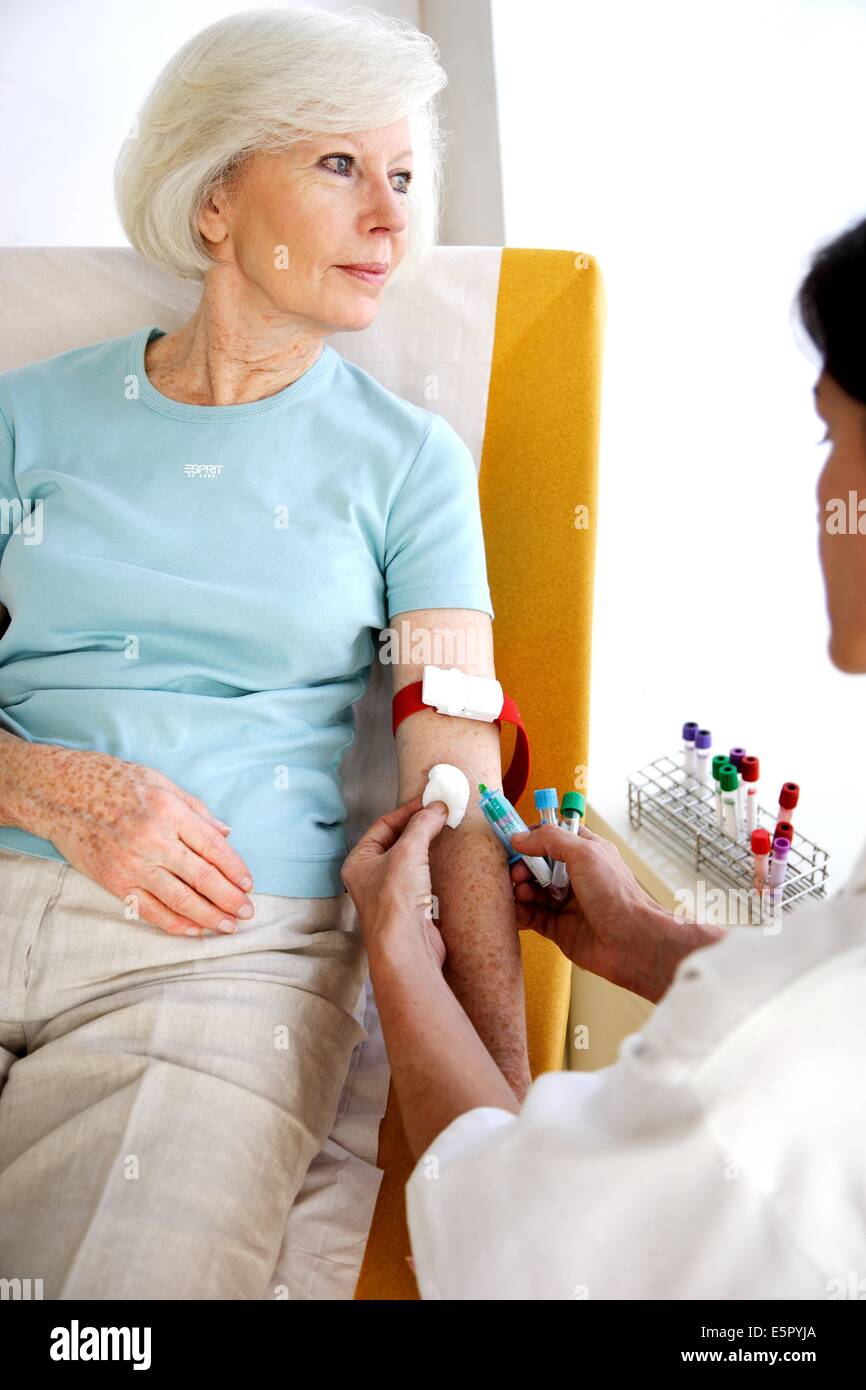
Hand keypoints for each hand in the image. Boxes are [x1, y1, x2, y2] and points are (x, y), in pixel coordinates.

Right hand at [16, 744, 255, 936]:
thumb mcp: (161, 782)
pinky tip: (193, 929)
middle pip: (203, 877)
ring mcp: (133, 864)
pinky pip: (150, 910)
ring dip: (209, 916)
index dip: (235, 869)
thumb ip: (196, 809)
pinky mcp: (115, 882)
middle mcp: (153, 840)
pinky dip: (174, 923)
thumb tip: (227, 833)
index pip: (214, 848)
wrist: (61, 794)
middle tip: (247, 912)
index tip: (249, 884)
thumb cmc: (115, 783)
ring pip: (180, 899)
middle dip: (230, 898)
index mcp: (169, 812)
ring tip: (228, 926)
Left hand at [341, 794, 449, 966]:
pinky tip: (448, 859)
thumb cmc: (395, 901)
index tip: (430, 801)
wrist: (407, 949)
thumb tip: (436, 808)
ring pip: (410, 861)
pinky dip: (434, 866)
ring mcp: (390, 894)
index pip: (383, 825)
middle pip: (397, 842)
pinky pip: (422, 879)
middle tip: (441, 812)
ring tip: (446, 830)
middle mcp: (370, 877)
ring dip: (428, 846)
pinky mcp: (410, 908)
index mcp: (359, 862)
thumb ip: (422, 825)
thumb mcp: (408, 852)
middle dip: (419, 827)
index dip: (407, 811)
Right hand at [508, 820, 668, 987]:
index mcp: (587, 853)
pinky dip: (520, 912)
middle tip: (515, 872)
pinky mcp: (559, 928)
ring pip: (533, 891)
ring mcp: (567, 903)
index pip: (554, 837)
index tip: (512, 839)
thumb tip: (520, 837)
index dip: (532, 837)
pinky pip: (532, 917)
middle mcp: (576, 876)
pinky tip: (514, 909)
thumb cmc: (617, 896)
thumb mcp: (585, 854)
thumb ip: (551, 840)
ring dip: (520, 889)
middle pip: (538, 865)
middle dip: (522, 866)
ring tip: (518, 891)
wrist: (632, 943)